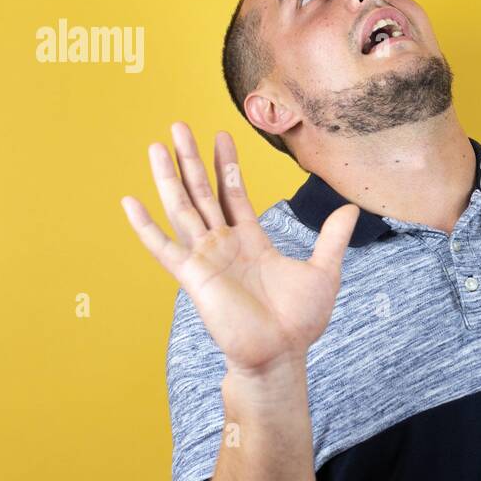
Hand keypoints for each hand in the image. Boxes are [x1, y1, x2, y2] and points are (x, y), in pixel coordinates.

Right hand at [120, 122, 358, 377]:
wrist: (282, 355)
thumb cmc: (299, 321)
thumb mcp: (323, 270)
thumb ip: (332, 238)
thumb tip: (351, 209)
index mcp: (250, 241)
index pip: (233, 192)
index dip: (226, 163)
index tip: (221, 133)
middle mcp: (224, 245)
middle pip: (202, 192)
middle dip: (191, 159)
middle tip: (179, 125)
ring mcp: (206, 258)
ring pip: (183, 209)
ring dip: (168, 178)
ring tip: (156, 146)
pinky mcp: (194, 277)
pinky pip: (164, 248)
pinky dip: (145, 226)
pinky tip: (129, 202)